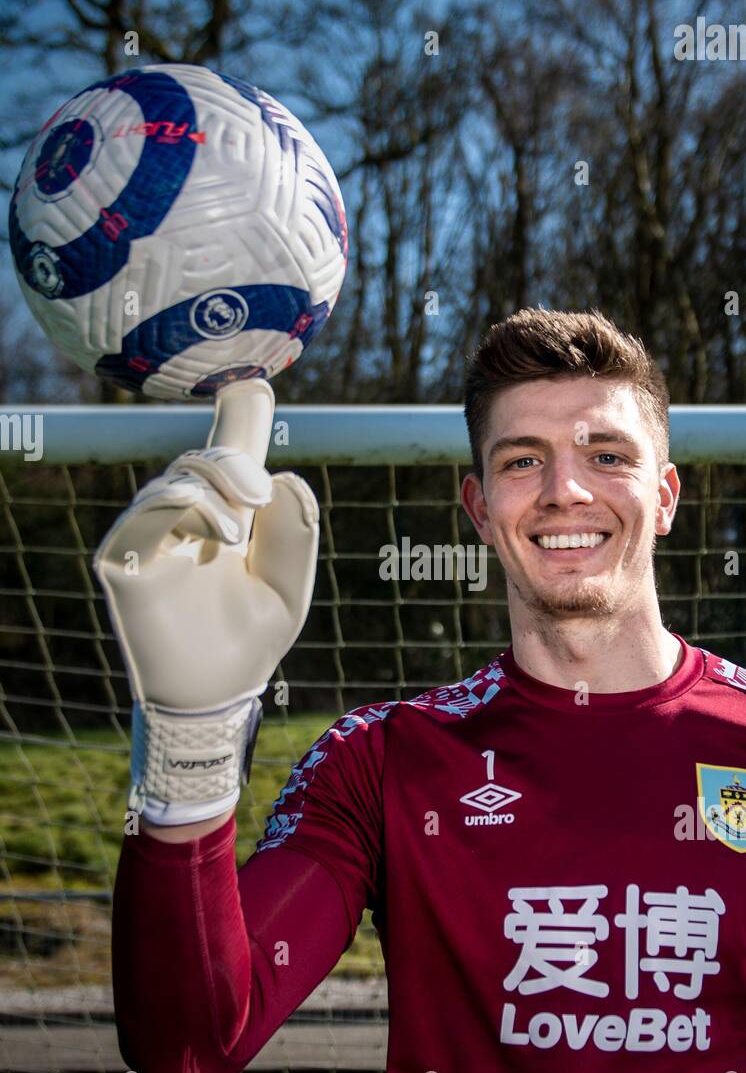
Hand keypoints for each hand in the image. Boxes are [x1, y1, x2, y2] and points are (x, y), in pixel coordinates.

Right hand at [93, 378, 318, 823]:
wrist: (219, 694)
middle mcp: (184, 517)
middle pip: (201, 458)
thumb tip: (286, 476)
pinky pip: (146, 509)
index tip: (255, 378)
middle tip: (260, 494)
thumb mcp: (290, 585)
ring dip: (215, 489)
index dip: (238, 412)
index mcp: (225, 514)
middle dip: (235, 461)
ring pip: (175, 478)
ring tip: (240, 531)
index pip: (227, 451)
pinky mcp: (123, 557)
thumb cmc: (253, 641)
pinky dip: (185, 505)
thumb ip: (295, 532)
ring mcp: (150, 535)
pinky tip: (219, 532)